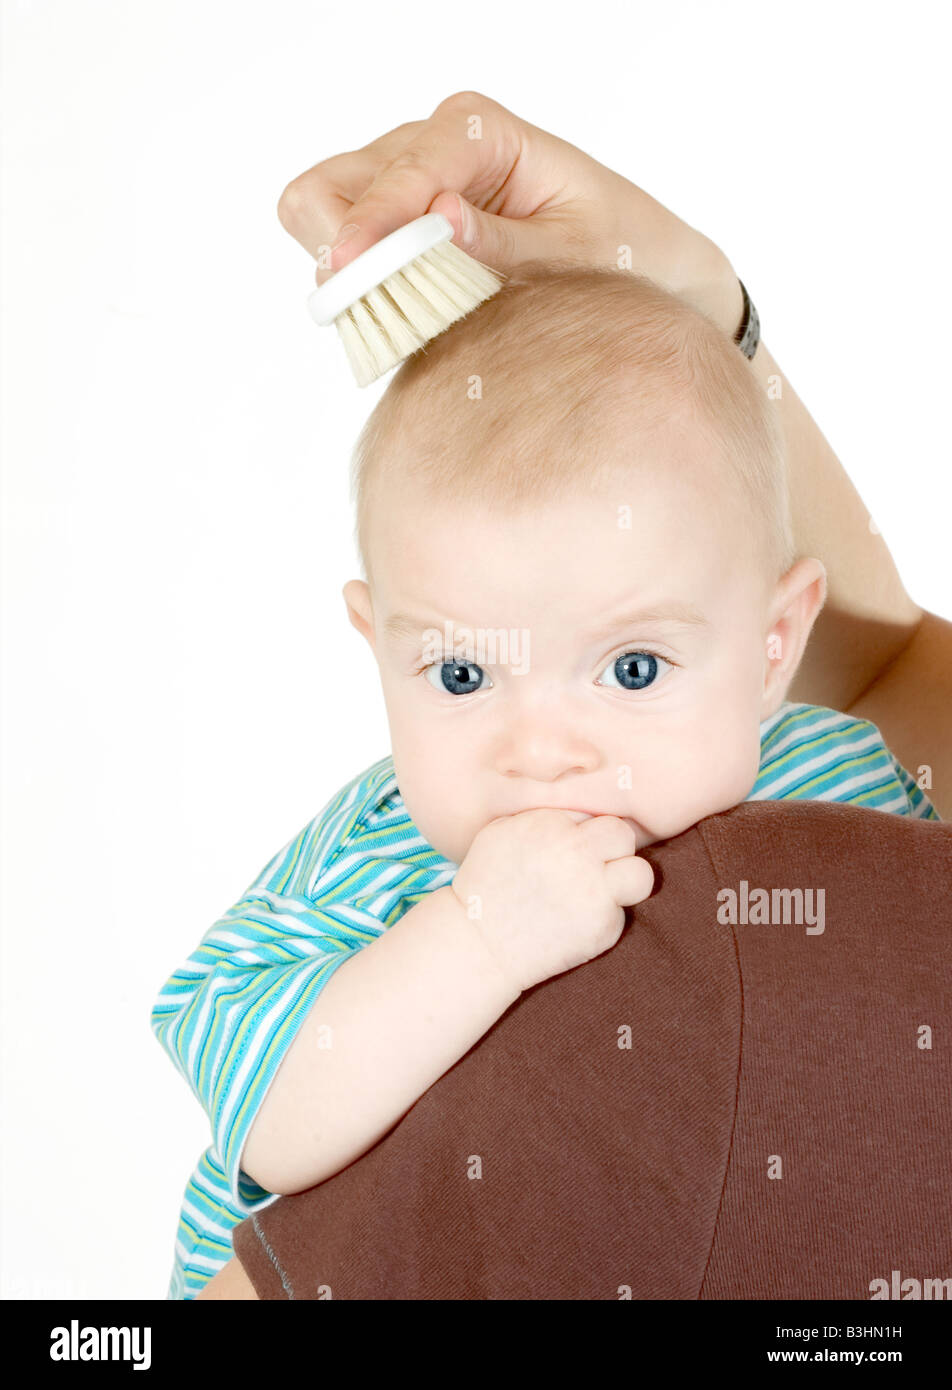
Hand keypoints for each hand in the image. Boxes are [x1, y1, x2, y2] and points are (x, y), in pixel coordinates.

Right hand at [276, 90, 743, 336]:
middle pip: (330, 187)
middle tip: (369, 303)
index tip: (350, 270)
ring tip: (391, 316)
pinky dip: (354, 290)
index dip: (372, 223)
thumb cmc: (616, 250)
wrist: (638, 270)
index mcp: (476, 130)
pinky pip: (340, 254)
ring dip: (341, 272)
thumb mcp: (574, 252)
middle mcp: (427, 146)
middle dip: (339, 245)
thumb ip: (505, 243)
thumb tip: (440, 220)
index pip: (401, 172)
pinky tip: (398, 317)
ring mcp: (403, 186)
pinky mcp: (394, 230)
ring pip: (318, 217)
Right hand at [450, 809, 653, 995]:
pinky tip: (575, 922)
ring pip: (642, 874)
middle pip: (623, 835)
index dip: (588, 832)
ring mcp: (593, 891)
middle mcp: (577, 853)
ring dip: (626, 881)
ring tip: (603, 891)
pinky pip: (620, 914)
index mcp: (551, 823)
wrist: (478, 943)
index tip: (575, 848)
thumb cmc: (485, 883)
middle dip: (613, 849)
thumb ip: (543, 815)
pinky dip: (602, 918)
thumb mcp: (501, 831)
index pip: (595, 813)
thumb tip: (580, 810)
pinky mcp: (602, 926)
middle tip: (594, 867)